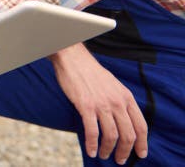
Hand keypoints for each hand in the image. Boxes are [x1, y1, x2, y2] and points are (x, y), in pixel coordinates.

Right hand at [51, 44, 147, 163]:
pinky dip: (92, 144)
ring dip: (109, 150)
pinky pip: (92, 131)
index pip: (141, 125)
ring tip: (104, 155)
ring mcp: (102, 104)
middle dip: (125, 151)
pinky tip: (91, 150)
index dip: (142, 143)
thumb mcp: (114, 85)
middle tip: (120, 160)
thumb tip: (123, 120)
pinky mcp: (86, 106)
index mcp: (126, 97)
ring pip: (112, 135)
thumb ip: (120, 101)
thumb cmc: (91, 72)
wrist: (73, 59)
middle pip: (128, 134)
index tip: (140, 153)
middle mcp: (117, 102)